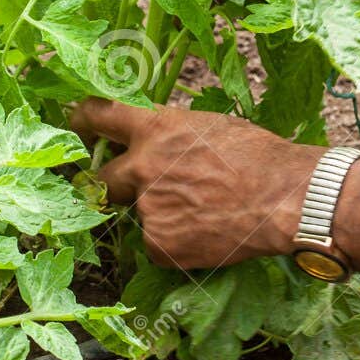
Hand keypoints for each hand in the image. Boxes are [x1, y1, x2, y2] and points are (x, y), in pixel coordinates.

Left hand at [69, 99, 321, 268]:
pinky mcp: (160, 244)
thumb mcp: (211, 126)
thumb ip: (172, 134)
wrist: (285, 198)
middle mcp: (142, 167)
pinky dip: (175, 242)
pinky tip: (207, 233)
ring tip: (204, 212)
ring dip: (161, 215)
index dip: (81, 119)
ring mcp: (149, 208)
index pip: (99, 115)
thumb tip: (157, 142)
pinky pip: (157, 244)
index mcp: (156, 129)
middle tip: (124, 189)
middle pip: (101, 179)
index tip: (74, 124)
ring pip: (140, 215)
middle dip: (107, 185)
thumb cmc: (259, 156)